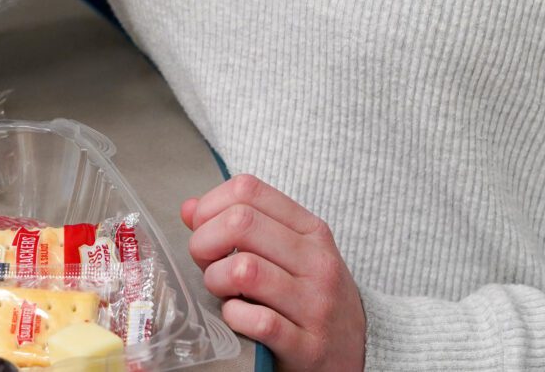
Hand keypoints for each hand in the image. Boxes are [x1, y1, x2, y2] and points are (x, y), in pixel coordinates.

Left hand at [182, 175, 367, 371]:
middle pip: (240, 222)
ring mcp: (316, 305)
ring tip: (220, 291)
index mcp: (311, 230)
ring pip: (244, 269)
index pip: (248, 189)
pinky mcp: (307, 346)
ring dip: (216, 280)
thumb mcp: (289, 254)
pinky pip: (257, 321)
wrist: (354, 355)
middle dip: (204, 242)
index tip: (203, 230)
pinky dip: (233, 317)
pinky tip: (236, 317)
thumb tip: (190, 209)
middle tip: (205, 263)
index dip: (209, 207)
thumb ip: (243, 227)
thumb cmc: (311, 298)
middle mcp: (317, 262)